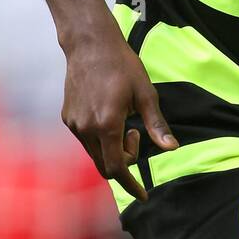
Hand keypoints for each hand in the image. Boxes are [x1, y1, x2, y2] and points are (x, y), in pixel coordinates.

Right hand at [61, 27, 176, 202]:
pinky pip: (85, 140)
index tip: (143, 194)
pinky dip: (100, 139)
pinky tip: (109, 116)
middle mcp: (86, 128)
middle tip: (137, 135)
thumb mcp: (145, 94)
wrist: (90, 44)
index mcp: (107, 125)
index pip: (117, 168)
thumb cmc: (122, 65)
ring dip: (112, 149)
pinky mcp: (67, 117)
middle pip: (105, 166)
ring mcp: (73, 124)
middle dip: (125, 161)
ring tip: (125, 122)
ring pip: (94, 153)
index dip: (131, 184)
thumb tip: (171, 148)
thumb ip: (156, 125)